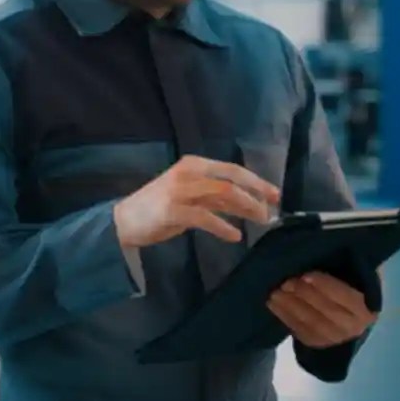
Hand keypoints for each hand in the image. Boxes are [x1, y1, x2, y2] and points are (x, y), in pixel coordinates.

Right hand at [113, 155, 280, 248]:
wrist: (124, 220)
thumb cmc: (158, 208)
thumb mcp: (189, 195)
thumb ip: (214, 197)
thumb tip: (249, 204)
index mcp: (193, 164)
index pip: (232, 169)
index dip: (256, 182)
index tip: (275, 194)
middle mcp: (188, 172)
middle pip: (231, 180)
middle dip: (256, 194)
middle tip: (271, 210)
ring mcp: (180, 190)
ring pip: (222, 195)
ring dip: (245, 209)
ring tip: (259, 221)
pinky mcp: (173, 211)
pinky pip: (206, 218)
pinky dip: (224, 227)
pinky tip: (234, 236)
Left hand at [267, 272, 376, 348]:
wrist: (346, 313)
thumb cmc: (350, 285)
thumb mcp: (356, 273)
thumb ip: (351, 266)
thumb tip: (335, 249)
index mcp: (367, 309)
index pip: (347, 297)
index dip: (326, 286)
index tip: (307, 275)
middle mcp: (353, 327)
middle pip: (327, 311)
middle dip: (304, 295)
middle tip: (286, 281)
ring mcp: (335, 339)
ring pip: (311, 323)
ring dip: (291, 306)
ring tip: (275, 291)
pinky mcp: (317, 343)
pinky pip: (299, 331)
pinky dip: (285, 316)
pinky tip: (273, 303)